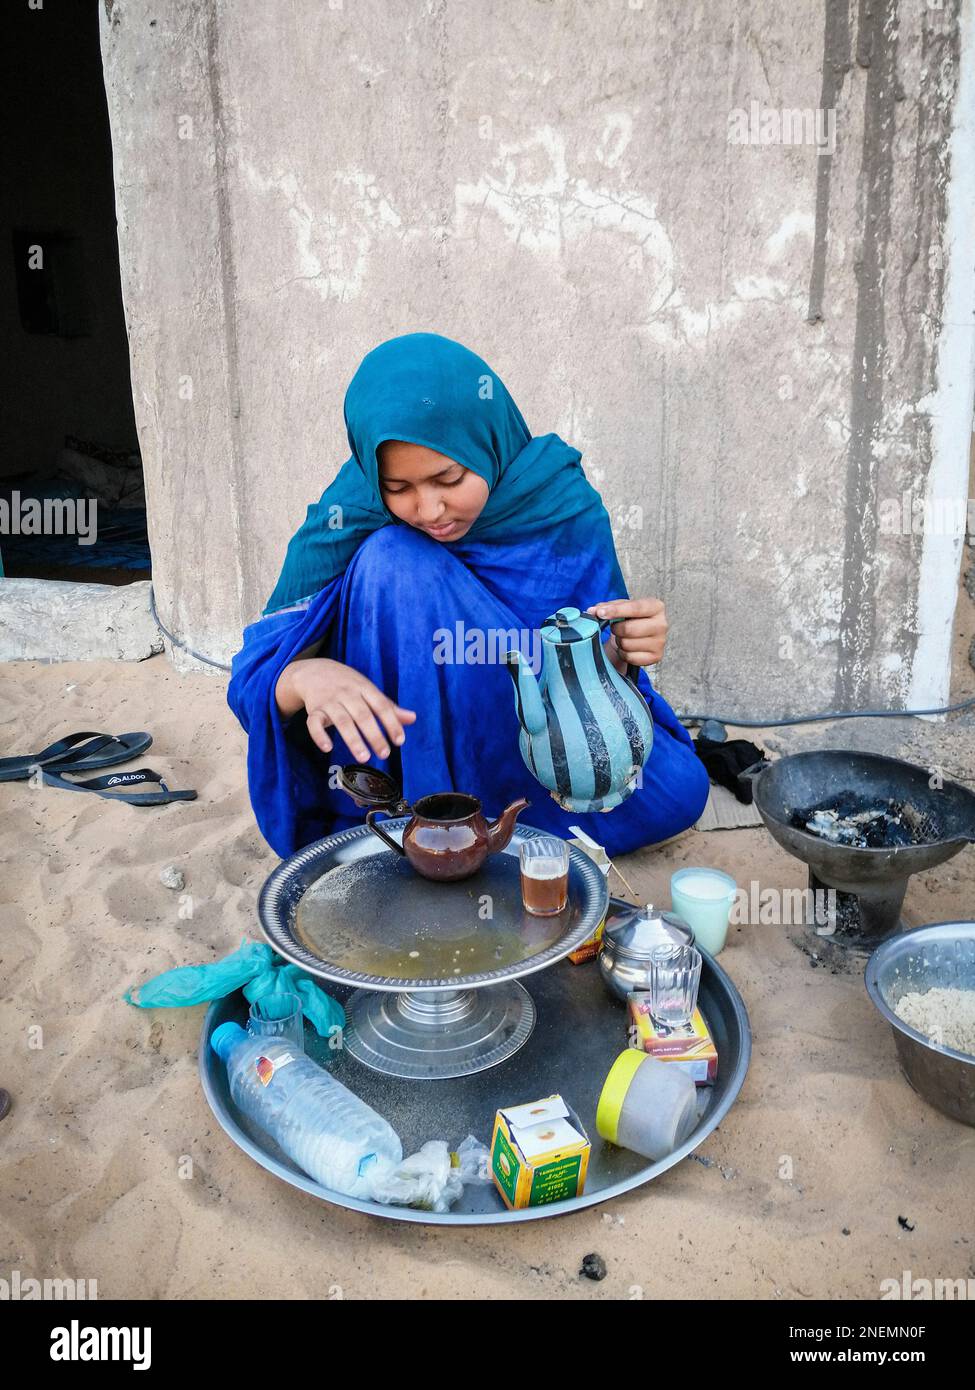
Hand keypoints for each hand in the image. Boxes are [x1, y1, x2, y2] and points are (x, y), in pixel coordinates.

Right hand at [276, 657, 416, 760]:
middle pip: (363, 715)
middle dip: (374, 735)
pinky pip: (314, 723)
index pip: (381, 706)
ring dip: (353, 740)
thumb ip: (389, 707)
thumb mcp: (368, 690)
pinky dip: (319, 736)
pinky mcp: (314, 710)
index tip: (399, 741)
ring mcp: (329, 701)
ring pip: (341, 721)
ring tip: (364, 757)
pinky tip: (327, 748)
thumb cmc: (347, 684)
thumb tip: (413, 718)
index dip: (391, 723)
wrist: (315, 671)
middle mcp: (347, 694)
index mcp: (364, 688)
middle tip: (384, 754)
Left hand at [586, 598, 668, 668]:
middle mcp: (662, 624)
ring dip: (619, 642)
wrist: (640, 637)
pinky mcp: (656, 657)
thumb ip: (606, 607)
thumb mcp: (621, 608)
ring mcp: (660, 642)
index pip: (635, 608)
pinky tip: (628, 648)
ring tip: (624, 637)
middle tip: (616, 628)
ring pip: (627, 644)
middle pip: (628, 629)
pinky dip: (623, 653)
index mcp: (656, 607)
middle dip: (616, 629)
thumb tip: (592, 611)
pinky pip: (629, 657)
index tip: (600, 613)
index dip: (616, 611)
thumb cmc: (630, 619)